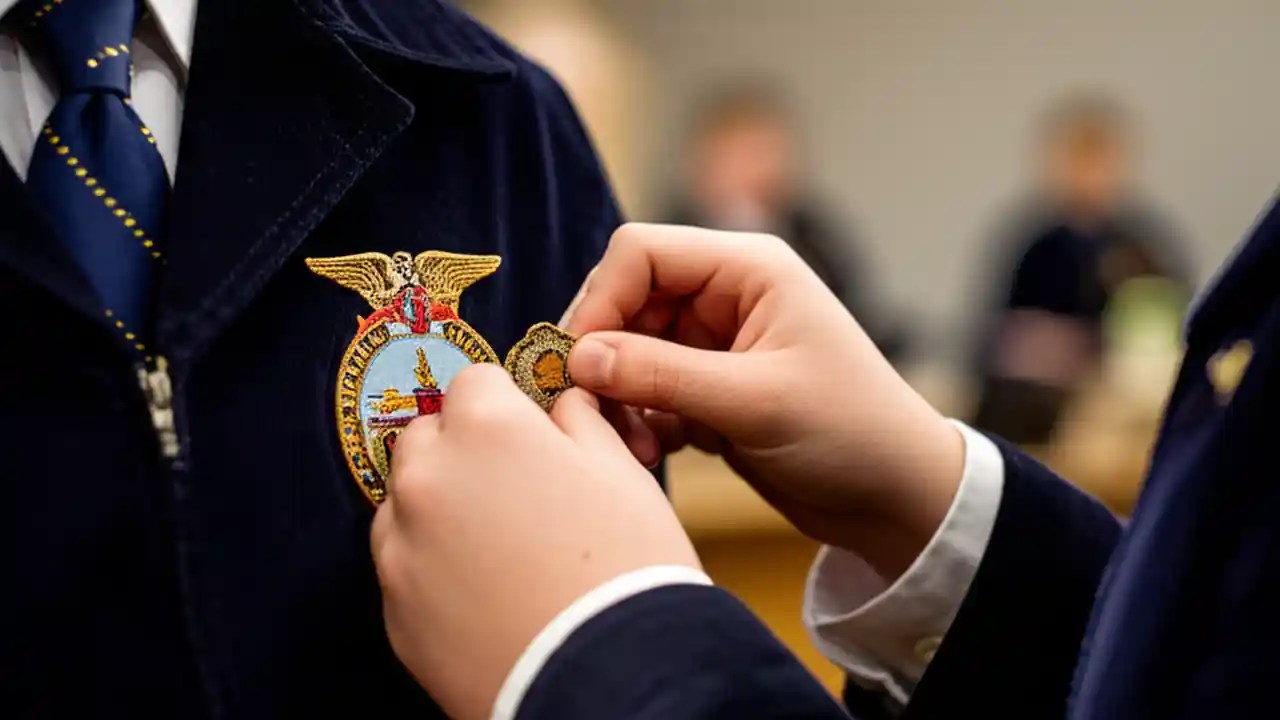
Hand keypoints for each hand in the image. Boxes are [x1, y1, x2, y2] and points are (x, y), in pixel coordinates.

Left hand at [371, 364, 699, 719]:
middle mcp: (428, 478)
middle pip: (427, 436)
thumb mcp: (622, 474)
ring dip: (438, 508)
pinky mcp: (394, 611)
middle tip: (516, 490)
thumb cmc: (629, 567)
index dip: (508, 405)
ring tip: (499, 547)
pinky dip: (431, 568)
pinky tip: (483, 591)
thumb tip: (564, 405)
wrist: (612, 680)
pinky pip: (404, 567)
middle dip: (463, 450)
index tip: (530, 433)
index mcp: (486, 427)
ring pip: (405, 502)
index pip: (475, 382)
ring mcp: (402, 548)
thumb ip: (580, 423)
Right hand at [563, 223, 964, 577]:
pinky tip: (655, 454)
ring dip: (618, 397)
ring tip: (636, 446)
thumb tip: (578, 359)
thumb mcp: (754, 402)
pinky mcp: (707, 390)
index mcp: (748, 269)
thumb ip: (661, 376)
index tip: (579, 363)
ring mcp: (714, 344)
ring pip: (628, 351)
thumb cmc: (850, 432)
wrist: (896, 498)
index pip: (641, 253)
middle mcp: (726, 296)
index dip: (601, 300)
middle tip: (591, 412)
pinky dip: (638, 420)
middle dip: (604, 356)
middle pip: (626, 301)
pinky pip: (645, 391)